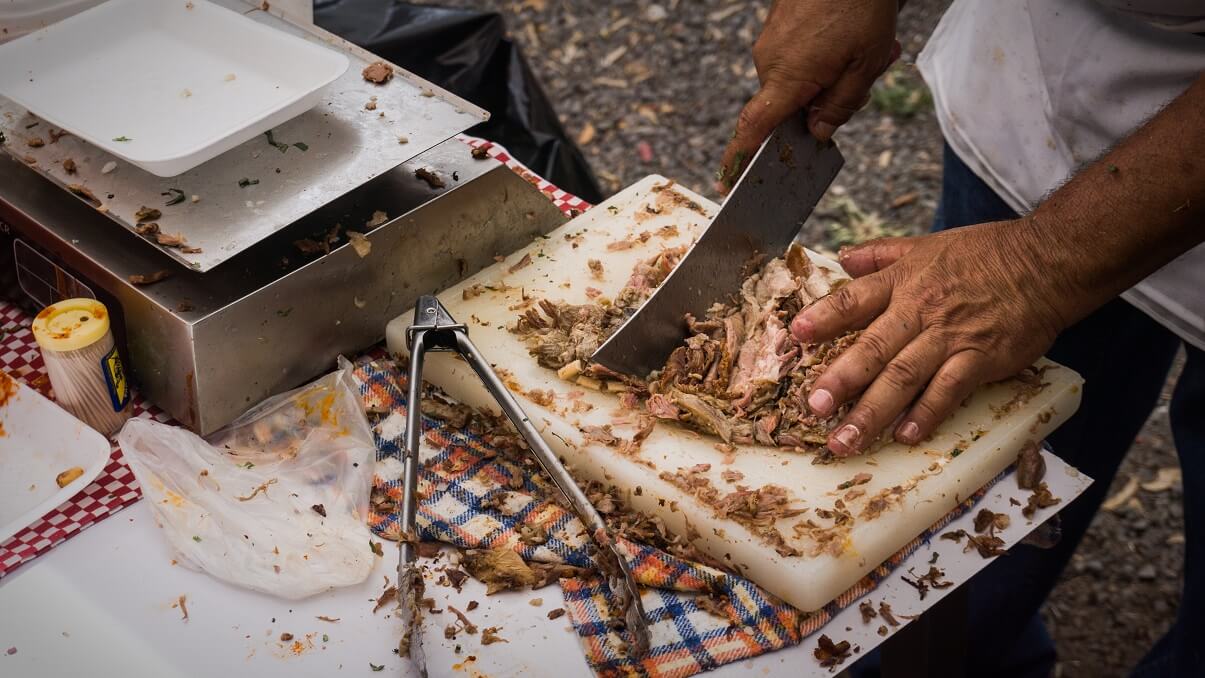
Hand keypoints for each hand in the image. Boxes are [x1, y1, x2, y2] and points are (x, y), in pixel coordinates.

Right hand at [718, 0, 899, 189]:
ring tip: (868, 50)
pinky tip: (852, 36)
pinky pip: (797, 58)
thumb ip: (840, 106)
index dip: (740, 158)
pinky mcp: (778, 29)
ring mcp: (771, 44)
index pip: (755, 127)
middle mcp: (770, 62)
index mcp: (788, 79)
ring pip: (799, 81)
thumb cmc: (859, 5)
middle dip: (827, 103)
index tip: (729, 183)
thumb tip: (817, 132)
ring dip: (833, 76)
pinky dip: (825, 57)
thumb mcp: (865, 64)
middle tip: (866, 80)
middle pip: (791, 106)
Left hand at [790, 219, 1079, 455]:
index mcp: (903, 281)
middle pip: (873, 348)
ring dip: (872, 411)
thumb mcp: (928, 244)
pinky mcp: (981, 359)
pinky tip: (904, 435)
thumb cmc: (986, 254)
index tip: (797, 335)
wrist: (1047, 262)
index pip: (855, 300)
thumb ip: (881, 254)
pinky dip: (926, 414)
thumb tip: (842, 258)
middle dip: (840, 380)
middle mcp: (920, 310)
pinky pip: (948, 391)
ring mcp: (950, 337)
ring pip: (904, 377)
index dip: (825, 317)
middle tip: (813, 408)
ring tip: (845, 440)